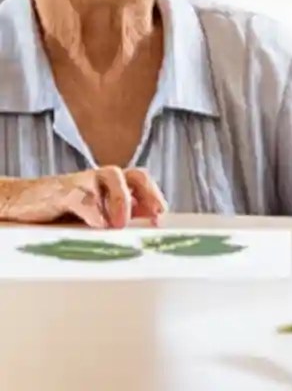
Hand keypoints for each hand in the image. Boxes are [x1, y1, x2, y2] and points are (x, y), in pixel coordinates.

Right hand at [0, 167, 167, 228]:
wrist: (22, 202)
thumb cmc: (62, 210)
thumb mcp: (96, 215)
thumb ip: (120, 215)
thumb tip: (147, 224)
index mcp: (113, 184)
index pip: (142, 182)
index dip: (155, 196)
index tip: (161, 217)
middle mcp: (101, 178)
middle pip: (134, 174)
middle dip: (148, 193)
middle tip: (152, 215)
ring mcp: (82, 181)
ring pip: (112, 177)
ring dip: (122, 199)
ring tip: (120, 224)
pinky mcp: (62, 190)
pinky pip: (82, 196)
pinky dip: (93, 211)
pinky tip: (98, 225)